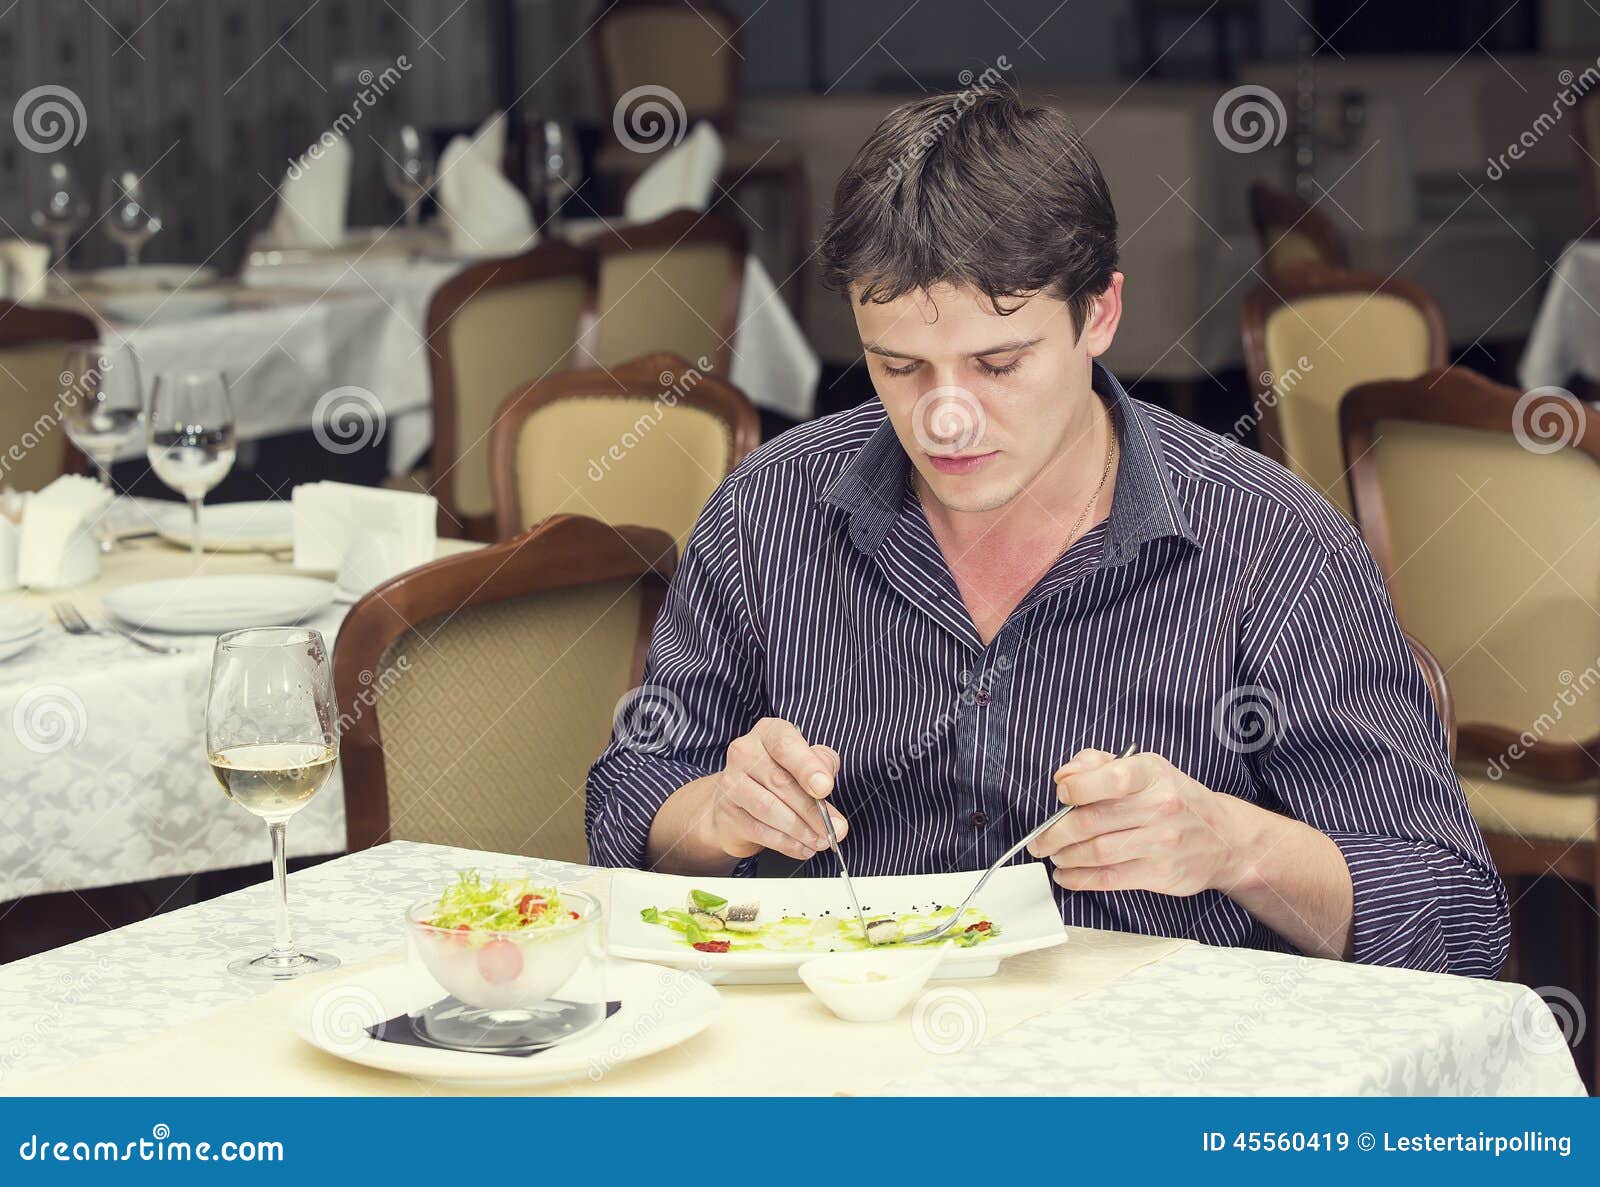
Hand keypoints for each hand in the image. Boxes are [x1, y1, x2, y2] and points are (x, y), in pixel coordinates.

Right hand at [705, 717, 846, 860]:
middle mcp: (744, 753)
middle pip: (780, 782)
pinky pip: (760, 831)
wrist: (737, 798)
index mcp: (768, 733)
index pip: (785, 745)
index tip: (825, 787)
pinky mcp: (727, 813)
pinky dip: (786, 843)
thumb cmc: (779, 773)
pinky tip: (803, 847)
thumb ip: (821, 764)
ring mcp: (731, 783)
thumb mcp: (805, 760)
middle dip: (813, 810)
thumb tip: (825, 784)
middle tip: (835, 828)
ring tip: (821, 840)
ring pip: (769, 809)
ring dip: (800, 830)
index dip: (807, 767)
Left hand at [1026, 749, 1238, 895]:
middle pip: (1093, 820)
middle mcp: (1160, 806)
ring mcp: (1162, 842)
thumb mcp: (1143, 769)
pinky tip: (1067, 876)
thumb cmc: (1173, 798)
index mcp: (1152, 773)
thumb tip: (1063, 776)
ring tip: (1054, 855)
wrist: (1225, 838)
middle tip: (1039, 840)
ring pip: (1097, 852)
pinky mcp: (1161, 873)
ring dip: (1065, 856)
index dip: (1077, 788)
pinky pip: (1109, 878)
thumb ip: (1098, 765)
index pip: (1110, 778)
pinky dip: (1080, 879)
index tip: (1061, 795)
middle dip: (1055, 832)